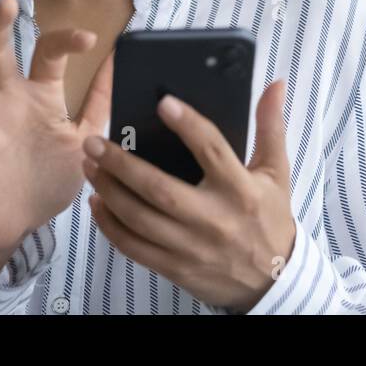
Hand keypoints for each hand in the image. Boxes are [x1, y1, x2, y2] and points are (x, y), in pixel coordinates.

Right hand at [0, 0, 112, 276]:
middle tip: (6, 3)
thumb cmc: (49, 178)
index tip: (89, 39)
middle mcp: (8, 99)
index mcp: (40, 95)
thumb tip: (117, 64)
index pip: (48, 55)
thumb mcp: (83, 140)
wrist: (18, 223)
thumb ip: (98, 105)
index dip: (66, 42)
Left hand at [83, 77, 296, 312]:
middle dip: (121, 164)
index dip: (187, 126)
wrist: (274, 280)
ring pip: (139, 219)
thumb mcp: (276, 172)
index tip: (163, 103)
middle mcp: (214, 219)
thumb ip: (270, 127)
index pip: (211, 150)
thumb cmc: (271, 218)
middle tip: (93, 142)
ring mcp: (192, 247)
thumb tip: (275, 85)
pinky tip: (98, 203)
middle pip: (159, 189)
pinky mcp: (176, 268)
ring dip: (109, 191)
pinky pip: (134, 247)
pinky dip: (110, 226)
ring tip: (89, 166)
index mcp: (240, 190)